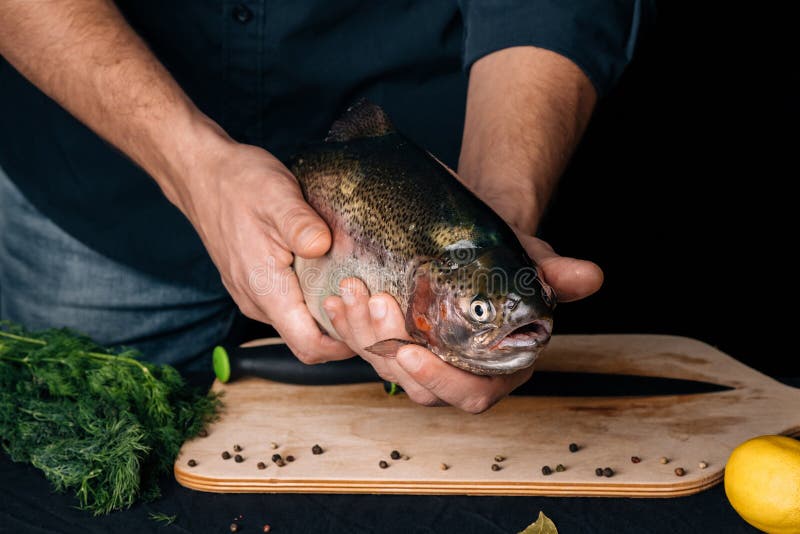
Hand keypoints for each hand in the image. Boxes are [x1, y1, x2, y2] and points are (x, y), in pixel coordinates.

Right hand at [169, 137, 352, 363]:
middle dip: (343, 332)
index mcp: (266, 289)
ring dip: (330, 317)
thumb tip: (324, 245)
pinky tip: (334, 277)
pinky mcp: (256, 286)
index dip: (343, 345)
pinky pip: (290, 308)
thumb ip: (301, 224)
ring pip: (299, 325)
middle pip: (307, 341)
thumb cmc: (239, 184)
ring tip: (360, 291)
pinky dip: (315, 301)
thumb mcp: (277, 195)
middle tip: (375, 306)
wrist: (202, 175)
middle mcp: (258, 302)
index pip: (308, 346)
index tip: (372, 324)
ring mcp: (255, 296)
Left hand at [322, 236, 601, 412]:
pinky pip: (366, 346)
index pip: (471, 395)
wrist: (474, 244)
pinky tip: (336, 299)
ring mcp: (421, 359)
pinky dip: (347, 326)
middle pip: (417, 386)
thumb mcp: (530, 263)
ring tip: (350, 295)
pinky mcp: (393, 342)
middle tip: (374, 305)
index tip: (412, 353)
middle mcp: (456, 372)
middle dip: (388, 350)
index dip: (440, 382)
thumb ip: (555, 274)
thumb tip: (591, 276)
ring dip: (361, 335)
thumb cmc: (506, 260)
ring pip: (384, 365)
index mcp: (496, 368)